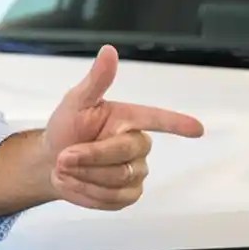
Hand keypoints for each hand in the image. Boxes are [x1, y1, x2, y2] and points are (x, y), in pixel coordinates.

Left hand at [42, 44, 203, 210]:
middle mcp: (138, 145)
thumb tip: (109, 50)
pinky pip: (113, 198)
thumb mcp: (75, 102)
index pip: (157, 119)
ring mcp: (136, 172)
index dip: (176, 123)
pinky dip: (87, 192)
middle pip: (123, 153)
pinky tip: (76, 183)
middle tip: (64, 156)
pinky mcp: (128, 195)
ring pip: (117, 179)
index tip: (197, 129)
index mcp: (129, 119)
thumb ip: (95, 81)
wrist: (51, 161)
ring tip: (66, 167)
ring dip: (84, 175)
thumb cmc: (67, 128)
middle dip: (88, 156)